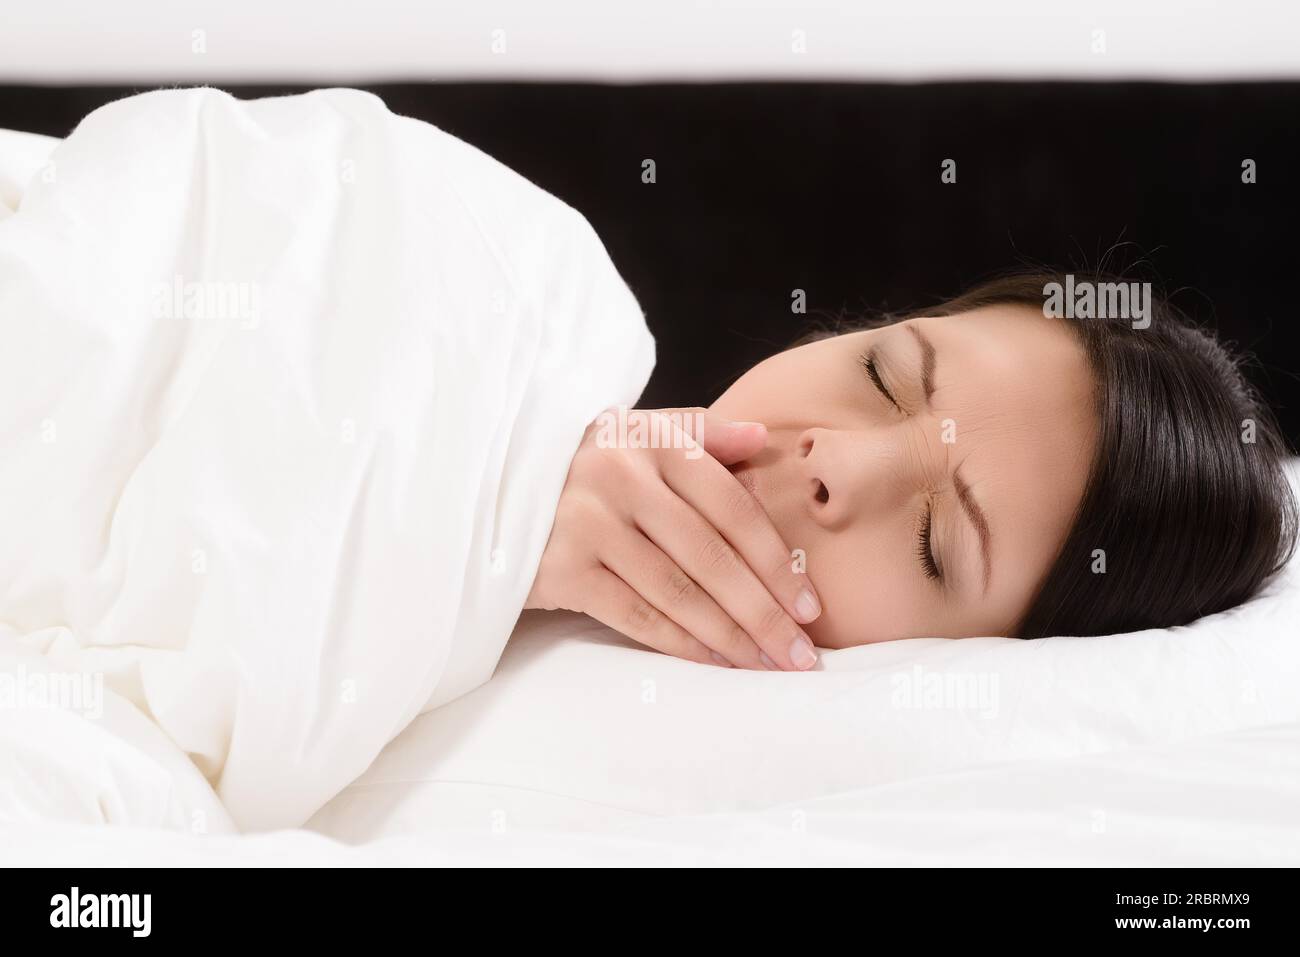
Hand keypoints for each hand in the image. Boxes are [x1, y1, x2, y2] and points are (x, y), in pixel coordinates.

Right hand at [526, 407, 820, 669]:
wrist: (488, 487)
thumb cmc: (578, 464)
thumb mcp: (634, 433)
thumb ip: (700, 433)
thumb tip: (762, 439)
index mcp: (650, 443)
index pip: (731, 507)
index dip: (775, 561)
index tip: (810, 605)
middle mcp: (621, 480)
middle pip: (712, 557)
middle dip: (764, 612)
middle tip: (800, 653)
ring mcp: (588, 525)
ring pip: (678, 592)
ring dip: (730, 637)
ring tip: (766, 665)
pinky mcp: (561, 569)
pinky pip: (636, 615)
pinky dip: (680, 644)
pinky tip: (714, 662)